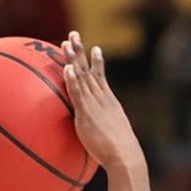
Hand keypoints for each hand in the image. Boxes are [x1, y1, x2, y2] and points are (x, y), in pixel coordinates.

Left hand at [55, 31, 143, 173]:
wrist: (125, 156)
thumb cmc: (119, 152)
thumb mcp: (112, 135)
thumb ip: (105, 129)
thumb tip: (102, 135)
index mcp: (109, 101)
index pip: (100, 76)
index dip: (94, 61)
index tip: (90, 48)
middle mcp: (102, 97)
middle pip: (89, 69)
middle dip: (80, 51)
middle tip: (73, 34)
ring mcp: (95, 104)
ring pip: (82, 76)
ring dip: (73, 58)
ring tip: (66, 42)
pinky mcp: (87, 113)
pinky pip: (78, 93)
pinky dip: (72, 79)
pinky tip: (66, 68)